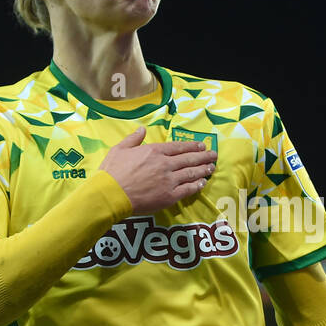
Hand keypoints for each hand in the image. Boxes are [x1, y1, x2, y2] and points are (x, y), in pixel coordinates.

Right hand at [99, 127, 216, 213]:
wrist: (111, 194)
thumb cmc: (112, 171)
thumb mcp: (119, 149)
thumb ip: (133, 139)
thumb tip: (142, 129)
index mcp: (154, 151)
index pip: (178, 147)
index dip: (192, 146)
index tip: (201, 146)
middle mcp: (165, 164)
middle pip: (189, 159)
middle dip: (203, 157)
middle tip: (213, 155)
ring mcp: (169, 180)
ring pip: (191, 173)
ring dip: (203, 170)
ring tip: (211, 168)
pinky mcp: (169, 196)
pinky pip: (187, 189)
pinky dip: (196, 186)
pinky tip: (202, 183)